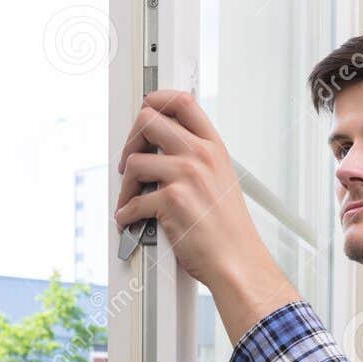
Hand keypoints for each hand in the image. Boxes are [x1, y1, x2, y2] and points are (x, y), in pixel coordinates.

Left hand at [115, 89, 298, 338]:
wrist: (237, 261)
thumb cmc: (229, 229)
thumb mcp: (221, 180)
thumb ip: (198, 159)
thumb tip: (164, 149)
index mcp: (213, 147)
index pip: (181, 101)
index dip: (156, 100)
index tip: (145, 110)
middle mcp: (200, 156)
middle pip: (148, 120)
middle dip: (130, 140)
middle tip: (129, 160)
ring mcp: (186, 176)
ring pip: (134, 162)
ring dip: (126, 186)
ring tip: (130, 200)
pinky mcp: (171, 201)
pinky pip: (133, 202)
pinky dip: (126, 214)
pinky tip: (131, 220)